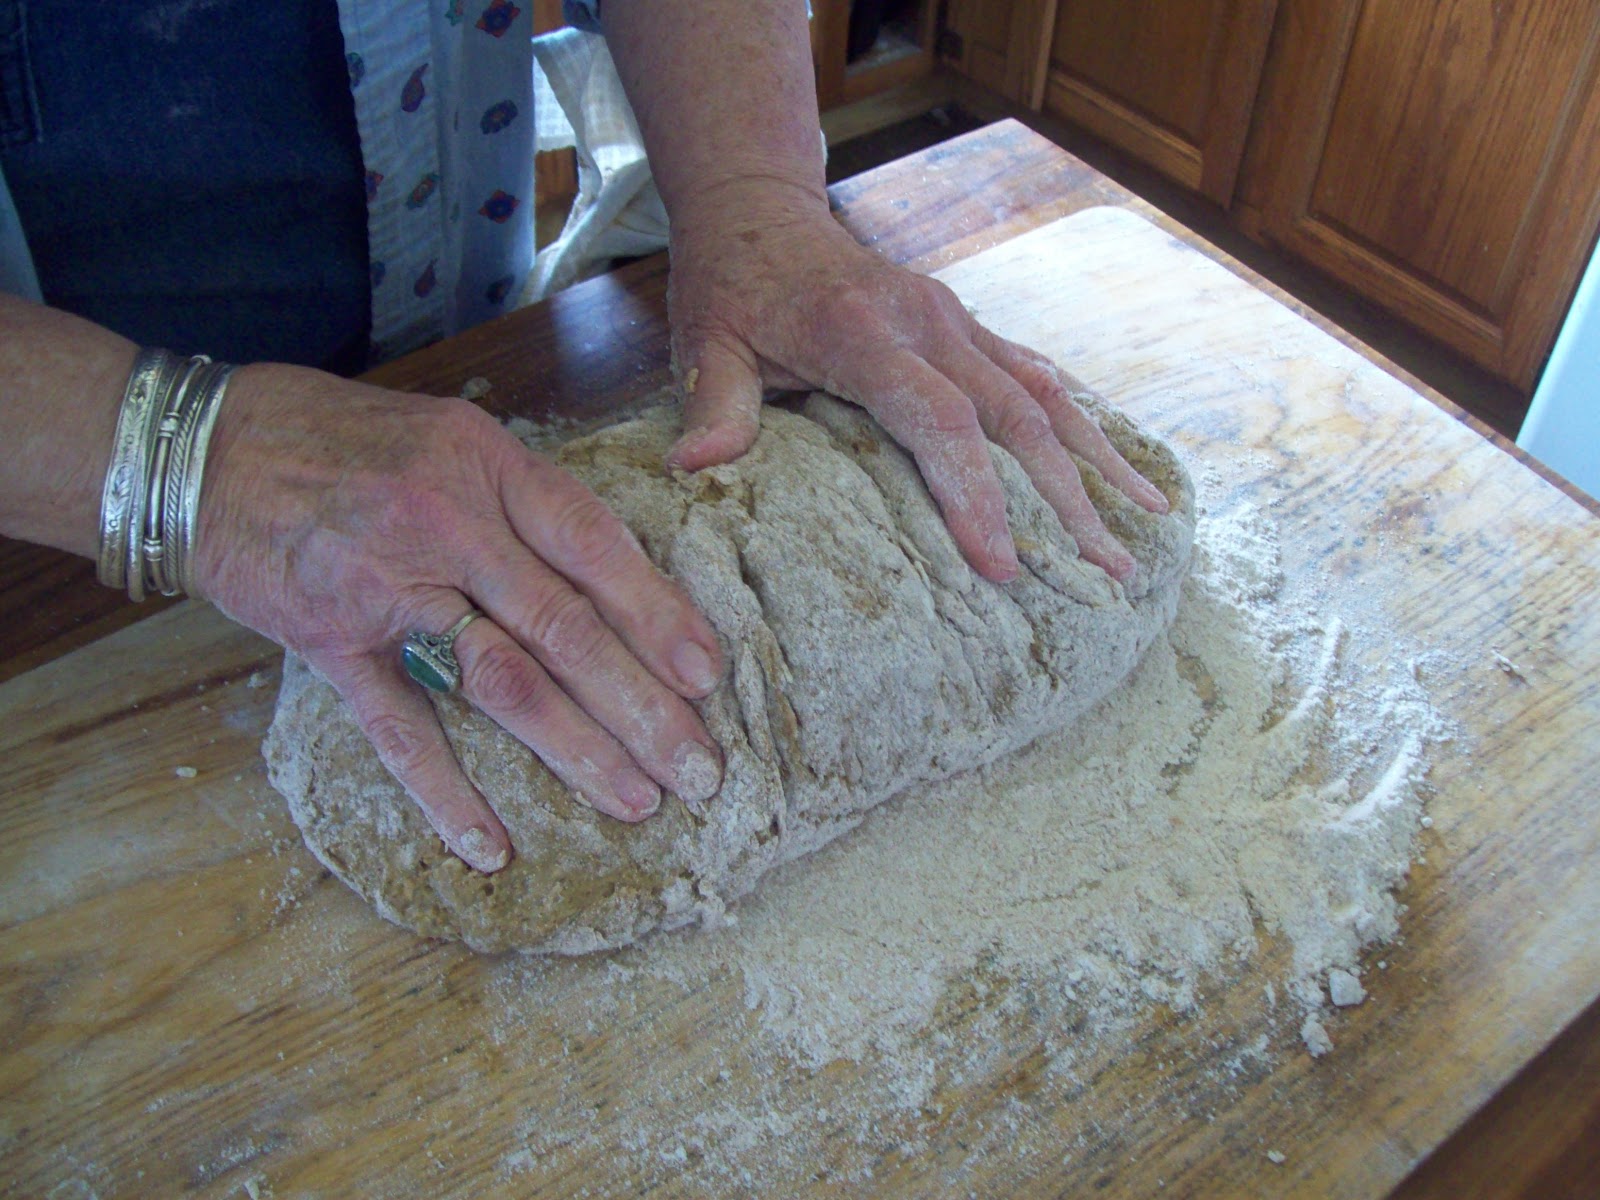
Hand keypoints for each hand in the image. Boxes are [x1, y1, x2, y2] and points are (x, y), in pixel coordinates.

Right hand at [193, 364, 724, 872]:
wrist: (204, 451)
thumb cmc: (342, 438)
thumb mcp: (448, 436)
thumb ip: (525, 499)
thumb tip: (618, 568)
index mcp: (486, 467)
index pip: (593, 545)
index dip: (656, 612)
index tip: (705, 674)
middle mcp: (447, 527)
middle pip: (564, 628)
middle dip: (641, 706)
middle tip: (700, 768)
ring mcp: (388, 591)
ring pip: (500, 681)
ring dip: (575, 750)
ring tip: (636, 802)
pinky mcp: (333, 646)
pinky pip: (399, 729)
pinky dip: (446, 794)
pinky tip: (492, 847)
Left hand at [662, 193, 1169, 582]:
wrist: (760, 210)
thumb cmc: (732, 288)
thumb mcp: (708, 345)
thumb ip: (712, 408)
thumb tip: (692, 473)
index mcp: (865, 333)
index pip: (939, 421)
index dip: (976, 493)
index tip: (1003, 566)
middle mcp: (928, 322)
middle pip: (1015, 416)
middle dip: (1066, 499)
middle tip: (1108, 571)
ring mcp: (956, 319)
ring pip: (1044, 395)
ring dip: (1097, 463)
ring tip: (1146, 525)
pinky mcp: (968, 325)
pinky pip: (1036, 376)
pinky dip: (1082, 424)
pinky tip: (1120, 469)